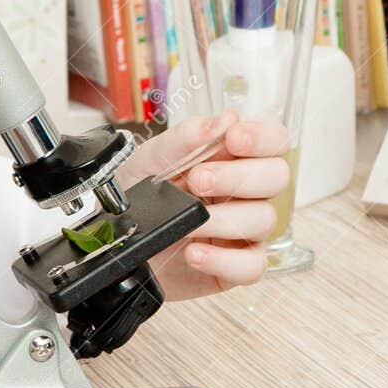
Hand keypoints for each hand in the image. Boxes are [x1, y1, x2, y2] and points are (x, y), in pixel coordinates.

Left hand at [120, 112, 289, 298]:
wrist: (111, 238)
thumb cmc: (137, 193)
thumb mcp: (151, 158)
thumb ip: (186, 137)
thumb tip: (225, 120)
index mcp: (232, 158)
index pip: (273, 140)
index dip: (262, 138)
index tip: (234, 138)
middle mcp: (244, 192)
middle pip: (277, 178)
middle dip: (237, 177)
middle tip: (198, 180)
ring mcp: (242, 230)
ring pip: (264, 220)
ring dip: (224, 219)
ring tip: (188, 223)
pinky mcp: (233, 266)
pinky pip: (251, 267)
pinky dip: (223, 260)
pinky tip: (194, 253)